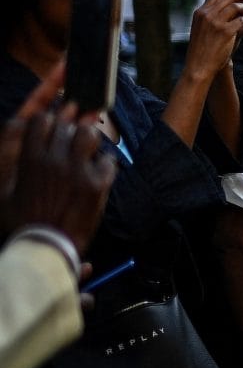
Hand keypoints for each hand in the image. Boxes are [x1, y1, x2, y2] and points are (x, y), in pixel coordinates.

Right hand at [0, 99, 113, 249]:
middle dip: (69, 128)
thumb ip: (12, 161)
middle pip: (66, 125)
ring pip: (89, 135)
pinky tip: (100, 171)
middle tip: (72, 138)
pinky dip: (105, 163)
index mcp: (29, 160)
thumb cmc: (22, 221)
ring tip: (87, 150)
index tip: (52, 127)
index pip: (40, 120)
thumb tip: (22, 136)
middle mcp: (54, 161)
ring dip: (88, 139)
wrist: (47, 247)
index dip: (47, 121)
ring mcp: (79, 171)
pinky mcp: (98, 184)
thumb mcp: (4, 190)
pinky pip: (108, 160)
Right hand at [182, 0, 242, 82]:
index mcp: (201, 12)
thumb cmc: (203, 47)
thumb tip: (227, 4)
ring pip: (235, 6)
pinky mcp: (225, 31)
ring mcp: (215, 22)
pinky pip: (241, 20)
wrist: (199, 64)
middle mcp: (206, 14)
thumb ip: (212, 15)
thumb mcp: (202, 27)